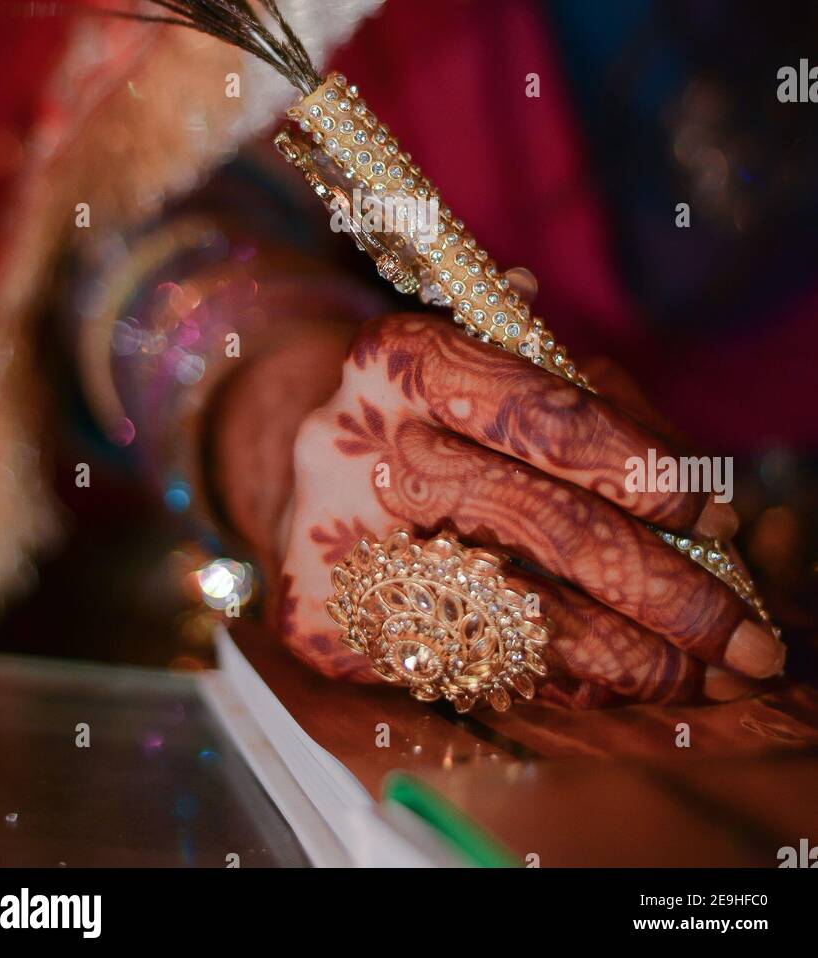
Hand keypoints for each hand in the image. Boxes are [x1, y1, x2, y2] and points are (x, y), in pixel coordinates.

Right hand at [216, 311, 784, 707]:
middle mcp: (361, 444)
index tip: (715, 513)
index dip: (641, 467)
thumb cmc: (429, 406)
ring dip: (636, 657)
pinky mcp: (327, 624)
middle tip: (747, 636)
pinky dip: (567, 681)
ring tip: (709, 673)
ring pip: (515, 615)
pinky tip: (624, 682)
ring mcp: (335, 539)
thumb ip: (591, 406)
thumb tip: (707, 508)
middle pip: (541, 525)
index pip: (541, 414)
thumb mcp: (493, 366)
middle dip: (665, 588)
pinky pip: (476, 667)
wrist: (293, 455)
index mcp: (404, 357)